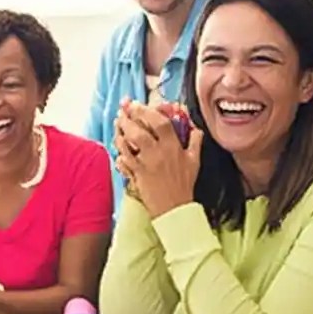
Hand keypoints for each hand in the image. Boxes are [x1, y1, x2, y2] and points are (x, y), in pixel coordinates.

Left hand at [114, 99, 202, 217]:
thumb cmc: (184, 185)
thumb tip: (195, 128)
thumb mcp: (195, 161)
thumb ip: (195, 141)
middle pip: (140, 130)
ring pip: (129, 143)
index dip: (147, 111)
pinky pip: (125, 160)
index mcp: (174, 147)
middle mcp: (159, 153)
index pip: (160, 123)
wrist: (175, 209)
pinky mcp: (137, 175)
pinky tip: (118, 145)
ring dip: (121, 131)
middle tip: (123, 109)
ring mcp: (146, 164)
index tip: (138, 104)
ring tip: (117, 122)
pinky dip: (120, 151)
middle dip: (129, 116)